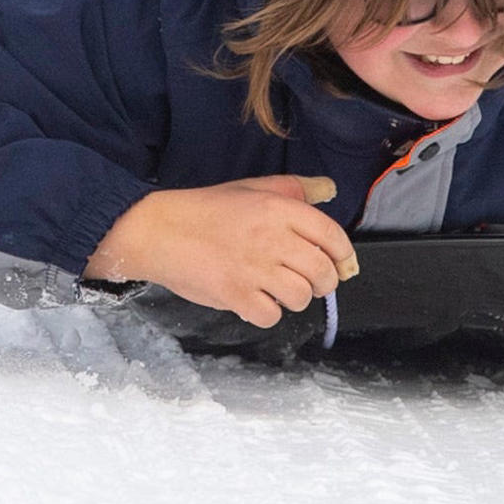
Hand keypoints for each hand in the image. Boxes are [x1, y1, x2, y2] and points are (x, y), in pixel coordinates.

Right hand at [86, 174, 357, 327]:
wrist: (159, 230)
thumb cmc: (205, 209)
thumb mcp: (252, 187)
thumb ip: (295, 189)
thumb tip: (329, 190)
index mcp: (278, 209)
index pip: (332, 236)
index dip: (343, 255)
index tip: (341, 263)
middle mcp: (271, 238)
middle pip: (323, 272)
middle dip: (323, 282)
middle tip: (309, 280)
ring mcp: (254, 269)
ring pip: (301, 297)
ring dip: (294, 297)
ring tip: (278, 288)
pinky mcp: (235, 294)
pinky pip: (271, 315)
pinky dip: (267, 313)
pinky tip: (256, 300)